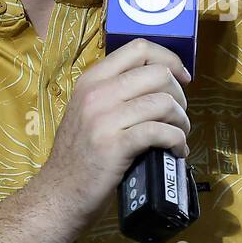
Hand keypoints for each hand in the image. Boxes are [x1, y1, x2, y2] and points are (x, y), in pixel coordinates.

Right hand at [39, 38, 191, 225]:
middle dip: (180, 96)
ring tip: (179, 136)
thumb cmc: (80, 155)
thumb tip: (160, 82)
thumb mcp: (89, 112)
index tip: (181, 79)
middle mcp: (97, 93)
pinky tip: (176, 151)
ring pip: (164, 103)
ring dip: (181, 121)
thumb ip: (116, 92)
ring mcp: (104, 119)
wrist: (60, 194)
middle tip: (178, 117)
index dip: (170, 59)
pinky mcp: (115, 146)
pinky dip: (177, 141)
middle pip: (158, 74)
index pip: (138, 48)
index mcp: (91, 80)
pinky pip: (161, 132)